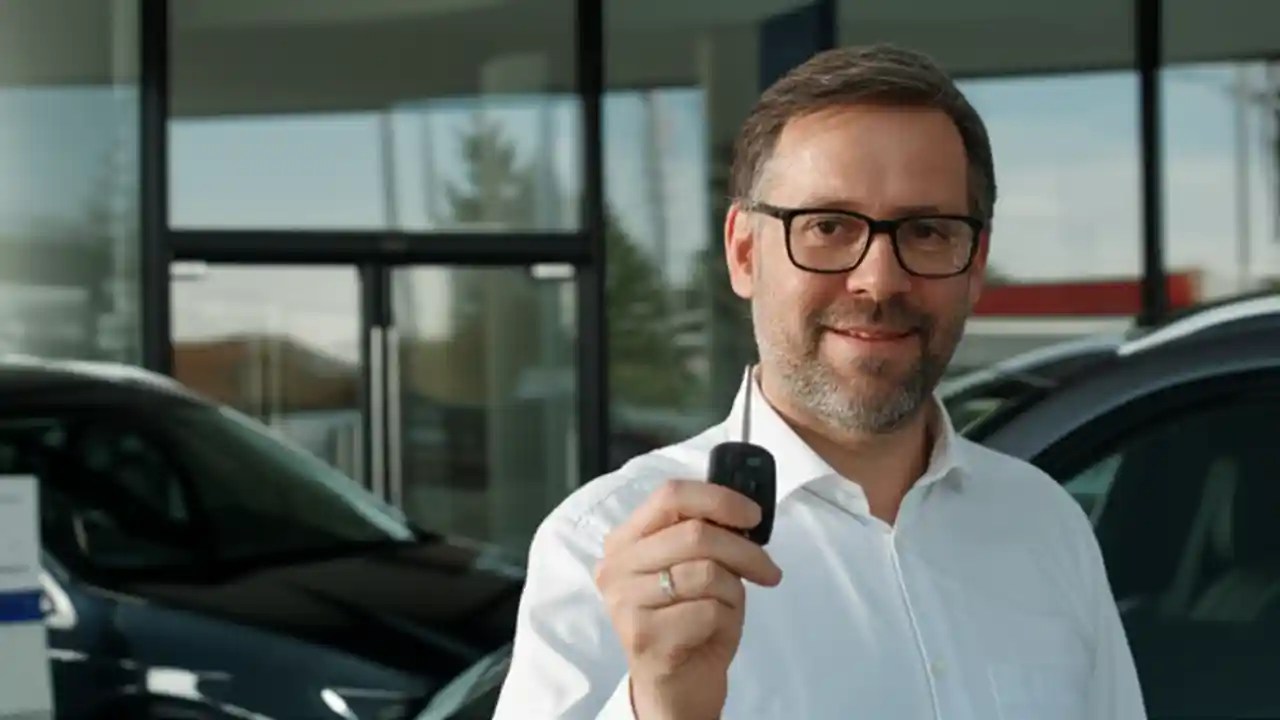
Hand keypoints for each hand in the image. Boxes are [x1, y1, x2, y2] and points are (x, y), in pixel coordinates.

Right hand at [594, 479, 782, 719]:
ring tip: (729, 607)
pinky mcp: (644, 636)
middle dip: (745, 551)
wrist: (675, 689)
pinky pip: (708, 611)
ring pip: (705, 571)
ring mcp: (624, 602)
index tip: (753, 516)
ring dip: (733, 591)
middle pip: (695, 533)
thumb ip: (704, 537)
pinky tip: (712, 633)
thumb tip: (745, 514)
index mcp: (625, 540)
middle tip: (768, 570)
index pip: (670, 495)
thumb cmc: (689, 622)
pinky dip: (726, 620)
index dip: (718, 498)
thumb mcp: (693, 568)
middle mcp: (616, 567)